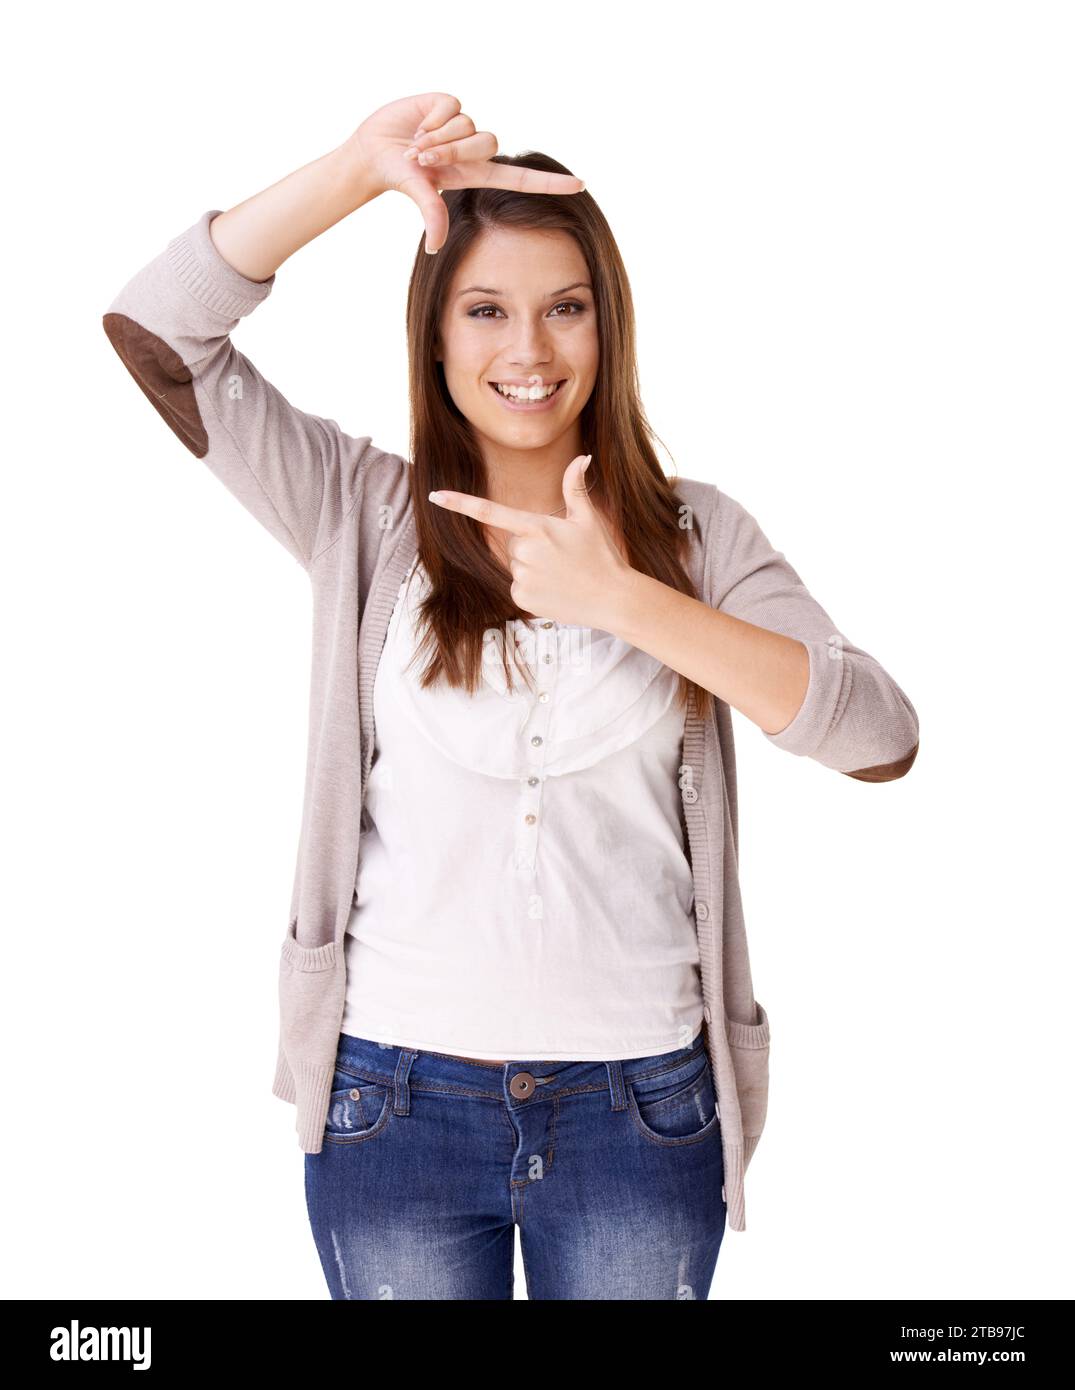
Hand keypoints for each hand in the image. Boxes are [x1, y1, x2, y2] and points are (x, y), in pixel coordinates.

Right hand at [346, 91, 584, 252]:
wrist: (374, 152)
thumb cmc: (398, 177)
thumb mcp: (418, 194)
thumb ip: (431, 215)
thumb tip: (434, 247)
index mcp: (475, 173)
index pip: (521, 178)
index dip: (550, 183)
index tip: (581, 184)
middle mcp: (473, 149)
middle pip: (488, 143)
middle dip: (451, 150)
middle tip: (422, 158)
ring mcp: (462, 125)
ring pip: (469, 124)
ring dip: (438, 136)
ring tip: (416, 145)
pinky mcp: (448, 103)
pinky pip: (452, 106)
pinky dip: (431, 118)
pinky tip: (418, 124)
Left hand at [428, 455, 635, 630]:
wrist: (613, 598)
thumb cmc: (602, 555)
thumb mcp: (588, 519)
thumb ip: (575, 487)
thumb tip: (581, 458)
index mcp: (537, 527)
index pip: (491, 512)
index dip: (461, 503)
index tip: (435, 496)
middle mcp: (525, 552)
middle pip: (513, 543)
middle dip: (532, 546)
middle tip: (561, 556)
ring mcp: (522, 577)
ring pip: (516, 565)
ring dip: (534, 567)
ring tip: (562, 574)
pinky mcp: (522, 598)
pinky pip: (518, 586)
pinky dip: (534, 588)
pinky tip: (556, 590)